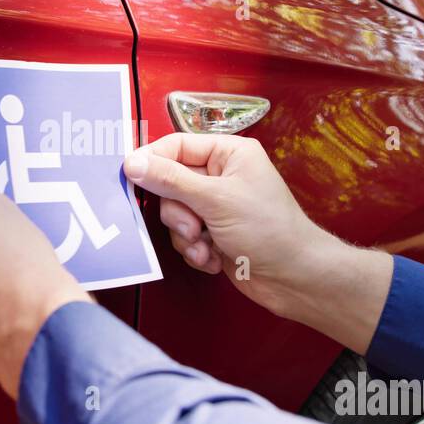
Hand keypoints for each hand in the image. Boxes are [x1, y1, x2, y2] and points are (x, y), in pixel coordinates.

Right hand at [122, 134, 390, 352]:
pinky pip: (184, 236)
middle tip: (192, 226)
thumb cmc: (270, 230)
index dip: (152, 160)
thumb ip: (171, 180)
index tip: (129, 175)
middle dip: (177, 211)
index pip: (177, 145)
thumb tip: (134, 163)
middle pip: (170, 183)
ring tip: (206, 245)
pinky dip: (194, 250)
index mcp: (229, 153)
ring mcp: (217, 206)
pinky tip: (213, 258)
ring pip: (174, 213)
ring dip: (185, 235)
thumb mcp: (215, 199)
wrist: (294, 278)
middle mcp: (222, 176)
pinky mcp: (214, 234)